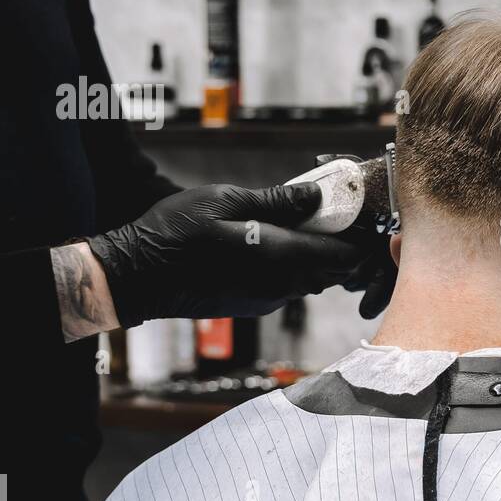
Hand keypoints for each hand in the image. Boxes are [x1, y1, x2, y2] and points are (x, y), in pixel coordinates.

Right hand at [86, 182, 385, 327]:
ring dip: (316, 256)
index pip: (344, 258)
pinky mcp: (253, 305)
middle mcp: (281, 286)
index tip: (363, 218)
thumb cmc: (175, 234)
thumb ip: (278, 202)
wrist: (137, 277)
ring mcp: (267, 300)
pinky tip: (276, 243)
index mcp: (281, 259)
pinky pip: (288, 286)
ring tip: (305, 224)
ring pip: (311, 279)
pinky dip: (295, 266)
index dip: (361, 239)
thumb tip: (318, 195)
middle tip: (336, 214)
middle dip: (341, 245)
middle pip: (332, 271)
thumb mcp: (225, 201)